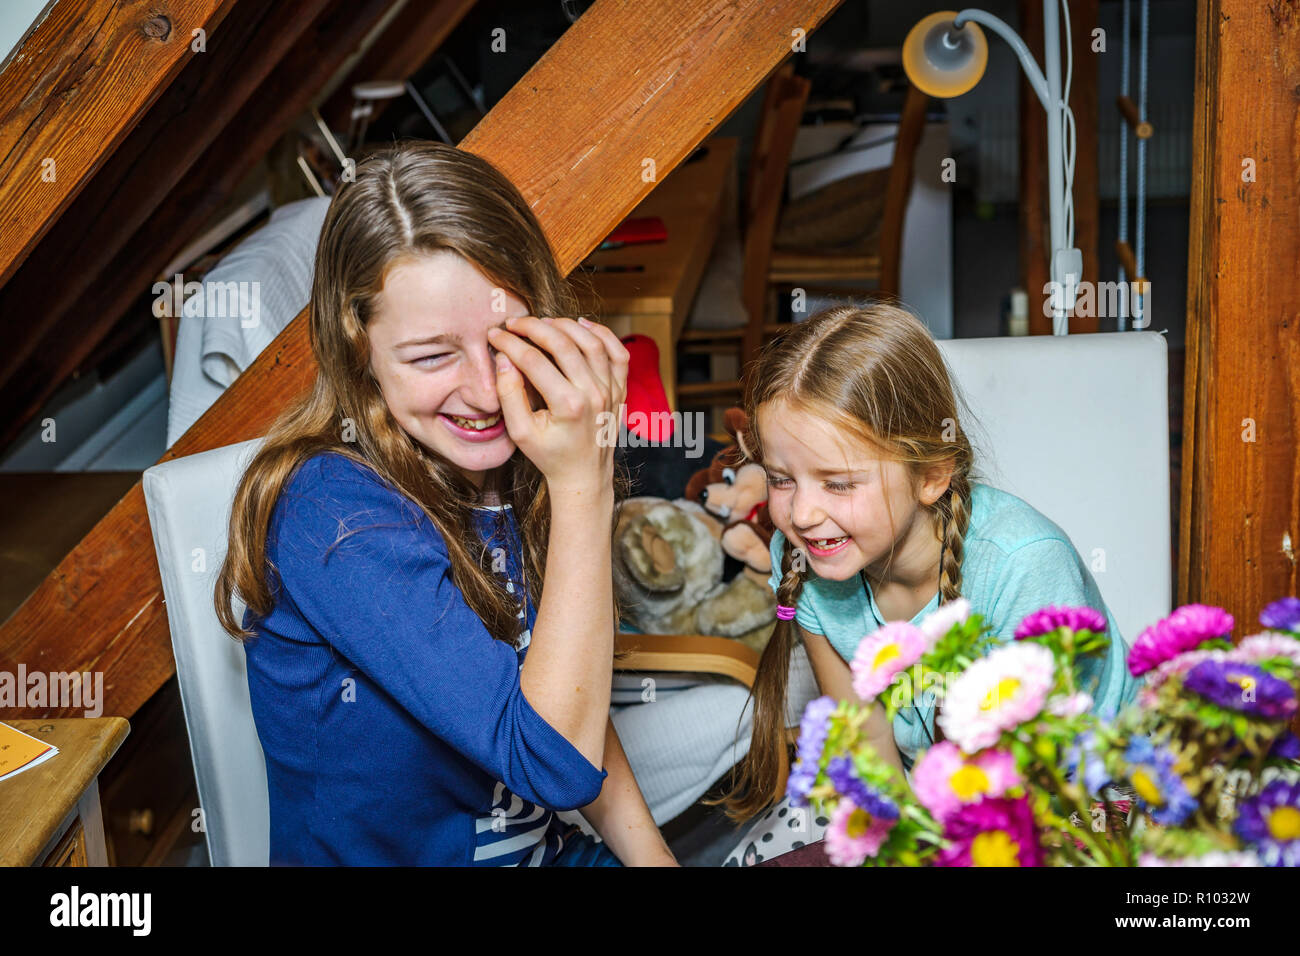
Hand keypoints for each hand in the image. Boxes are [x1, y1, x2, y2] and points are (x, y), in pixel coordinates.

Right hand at [487, 316, 628, 493]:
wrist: (584, 474)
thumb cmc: (550, 455)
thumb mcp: (520, 432)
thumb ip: (509, 394)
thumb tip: (504, 358)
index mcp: (568, 405)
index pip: (534, 361)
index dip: (510, 343)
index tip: (495, 334)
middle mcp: (594, 393)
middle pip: (563, 344)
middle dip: (534, 327)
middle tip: (514, 322)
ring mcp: (611, 389)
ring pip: (591, 342)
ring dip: (565, 326)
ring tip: (542, 322)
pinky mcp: (620, 388)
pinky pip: (617, 353)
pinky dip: (603, 333)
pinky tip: (582, 325)